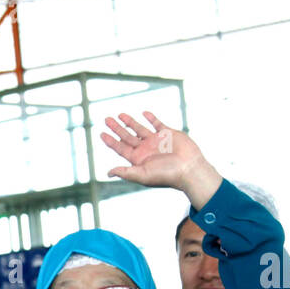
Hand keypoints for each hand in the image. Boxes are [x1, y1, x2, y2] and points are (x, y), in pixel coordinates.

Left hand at [101, 112, 221, 208]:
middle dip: (116, 128)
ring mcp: (156, 141)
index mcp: (138, 159)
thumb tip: (108, 172)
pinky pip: (157, 124)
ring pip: (139, 129)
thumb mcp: (143, 175)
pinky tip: (144, 113)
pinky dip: (151, 118)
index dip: (111, 141)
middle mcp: (145, 150)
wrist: (189, 168)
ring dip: (130, 122)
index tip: (101, 133)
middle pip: (127, 137)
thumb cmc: (166, 175)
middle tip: (106, 119)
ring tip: (120, 114)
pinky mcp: (168, 134)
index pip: (120, 149)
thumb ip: (126, 172)